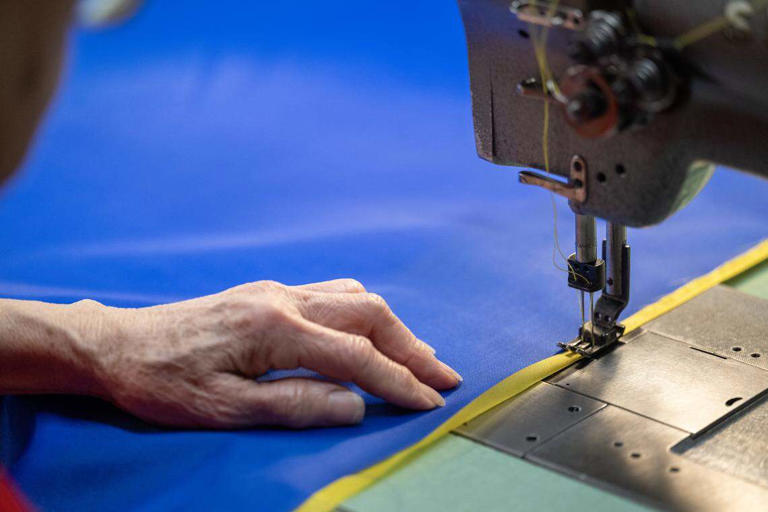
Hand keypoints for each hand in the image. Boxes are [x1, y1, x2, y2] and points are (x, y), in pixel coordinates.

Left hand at [85, 279, 460, 427]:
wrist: (119, 345)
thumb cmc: (164, 381)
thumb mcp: (224, 409)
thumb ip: (294, 406)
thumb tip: (355, 406)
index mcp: (274, 328)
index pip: (356, 355)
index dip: (398, 380)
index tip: (430, 400)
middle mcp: (283, 299)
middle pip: (368, 314)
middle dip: (410, 347)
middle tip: (442, 376)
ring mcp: (276, 291)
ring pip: (354, 297)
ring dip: (392, 327)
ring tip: (417, 356)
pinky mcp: (268, 293)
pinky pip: (333, 293)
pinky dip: (365, 314)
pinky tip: (369, 331)